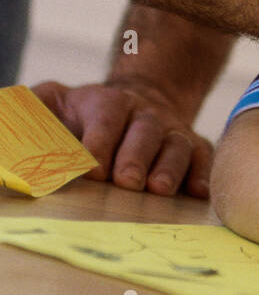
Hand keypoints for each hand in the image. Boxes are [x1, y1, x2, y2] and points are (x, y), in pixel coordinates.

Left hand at [30, 77, 211, 197]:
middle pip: (146, 128)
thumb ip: (32, 110)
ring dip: (169, 166)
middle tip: (126, 182)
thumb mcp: (53, 102)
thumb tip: (5, 120)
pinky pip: (204, 157)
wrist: (135, 103)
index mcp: (109, 102)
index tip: (92, 167)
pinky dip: (203, 173)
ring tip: (158, 190)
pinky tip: (198, 192)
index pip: (107, 114)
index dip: (100, 139)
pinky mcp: (193, 148)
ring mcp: (172, 131)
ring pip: (177, 143)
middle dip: (136, 155)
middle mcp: (145, 114)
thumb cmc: (83, 115)